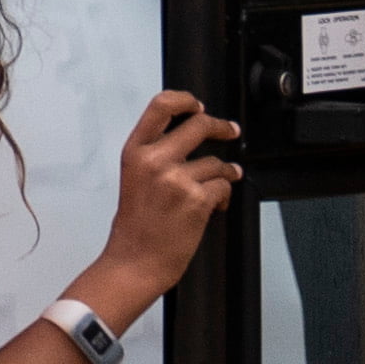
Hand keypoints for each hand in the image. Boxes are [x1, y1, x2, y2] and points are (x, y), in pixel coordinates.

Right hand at [92, 91, 240, 306]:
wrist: (134, 263)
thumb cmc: (134, 228)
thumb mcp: (134, 179)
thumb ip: (155, 154)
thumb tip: (186, 137)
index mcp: (135, 152)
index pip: (161, 106)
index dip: (186, 100)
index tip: (198, 107)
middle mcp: (155, 161)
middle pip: (199, 124)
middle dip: (222, 127)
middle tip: (230, 131)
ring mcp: (177, 180)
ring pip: (217, 163)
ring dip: (225, 173)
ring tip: (222, 183)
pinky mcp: (197, 200)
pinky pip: (224, 187)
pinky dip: (224, 197)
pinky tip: (215, 206)